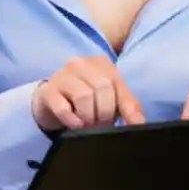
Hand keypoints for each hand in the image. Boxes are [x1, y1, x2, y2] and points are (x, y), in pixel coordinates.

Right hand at [31, 56, 145, 131]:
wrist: (50, 100)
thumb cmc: (83, 99)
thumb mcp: (107, 99)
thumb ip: (126, 107)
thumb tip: (139, 122)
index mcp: (102, 64)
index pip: (119, 85)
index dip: (128, 108)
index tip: (134, 125)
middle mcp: (82, 64)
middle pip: (103, 88)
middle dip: (105, 113)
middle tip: (100, 124)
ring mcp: (63, 75)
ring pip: (84, 97)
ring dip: (89, 118)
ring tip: (87, 124)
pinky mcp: (48, 90)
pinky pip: (64, 108)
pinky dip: (73, 121)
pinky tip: (75, 124)